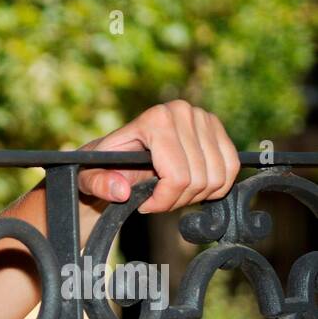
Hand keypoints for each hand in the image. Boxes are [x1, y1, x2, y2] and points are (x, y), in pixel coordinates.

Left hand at [76, 100, 240, 213]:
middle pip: (198, 179)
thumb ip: (98, 184)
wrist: (115, 158)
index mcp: (156, 119)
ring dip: (194, 196)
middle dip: (176, 200)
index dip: (163, 201)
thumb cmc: (101, 167)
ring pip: (216, 177)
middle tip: (155, 201)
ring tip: (168, 193)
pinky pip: (230, 169)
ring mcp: (205, 119)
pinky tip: (189, 187)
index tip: (144, 206)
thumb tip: (121, 191)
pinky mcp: (218, 130)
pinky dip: (213, 187)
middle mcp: (184, 112)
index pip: (176, 176)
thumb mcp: (88, 178)